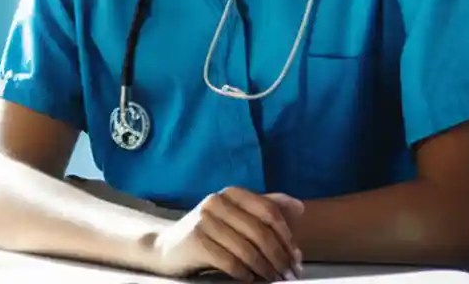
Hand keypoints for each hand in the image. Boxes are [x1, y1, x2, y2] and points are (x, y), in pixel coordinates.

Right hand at [149, 188, 303, 281]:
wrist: (168, 248)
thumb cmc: (211, 235)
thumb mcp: (237, 218)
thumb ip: (266, 210)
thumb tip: (300, 207)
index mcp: (232, 193)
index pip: (269, 212)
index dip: (287, 237)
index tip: (296, 258)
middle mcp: (217, 201)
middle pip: (261, 232)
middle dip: (280, 257)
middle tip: (290, 275)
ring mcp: (204, 220)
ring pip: (247, 249)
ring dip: (265, 269)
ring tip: (273, 280)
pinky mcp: (195, 240)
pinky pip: (230, 261)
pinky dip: (245, 274)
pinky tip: (250, 279)